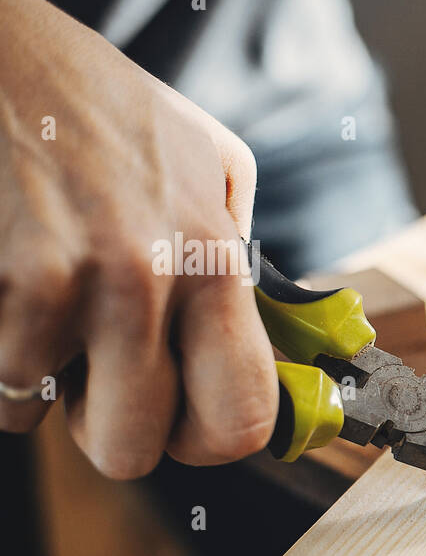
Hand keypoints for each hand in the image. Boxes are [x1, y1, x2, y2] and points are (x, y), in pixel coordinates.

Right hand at [0, 0, 276, 477]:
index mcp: (215, 262)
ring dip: (35, 374)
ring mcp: (60, 281)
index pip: (241, 421)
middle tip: (95, 376)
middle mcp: (145, 280)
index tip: (185, 425)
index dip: (206, 442)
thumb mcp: (212, 164)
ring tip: (41, 296)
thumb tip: (269, 342)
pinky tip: (6, 281)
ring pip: (36, 412)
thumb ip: (238, 254)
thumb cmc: (102, 106)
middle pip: (131, 450)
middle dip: (109, 427)